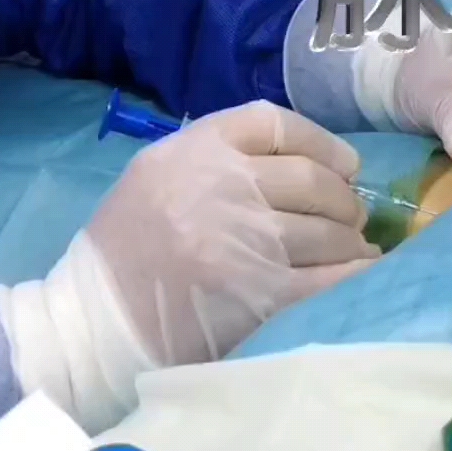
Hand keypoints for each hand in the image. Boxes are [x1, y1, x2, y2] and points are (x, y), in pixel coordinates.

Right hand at [0, 102, 380, 432]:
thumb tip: (307, 165)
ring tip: (353, 249)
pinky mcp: (258, 294)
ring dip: (350, 240)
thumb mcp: (156, 177)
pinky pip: (328, 278)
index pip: (275, 123)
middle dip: (342, 198)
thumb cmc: (126, 251)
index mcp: (191, 151)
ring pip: (327, 230)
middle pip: (311, 179)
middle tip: (351, 216)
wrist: (91, 326)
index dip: (321, 143)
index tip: (343, 166)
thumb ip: (217, 158)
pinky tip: (360, 275)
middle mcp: (219, 187)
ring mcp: (241, 241)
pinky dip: (354, 275)